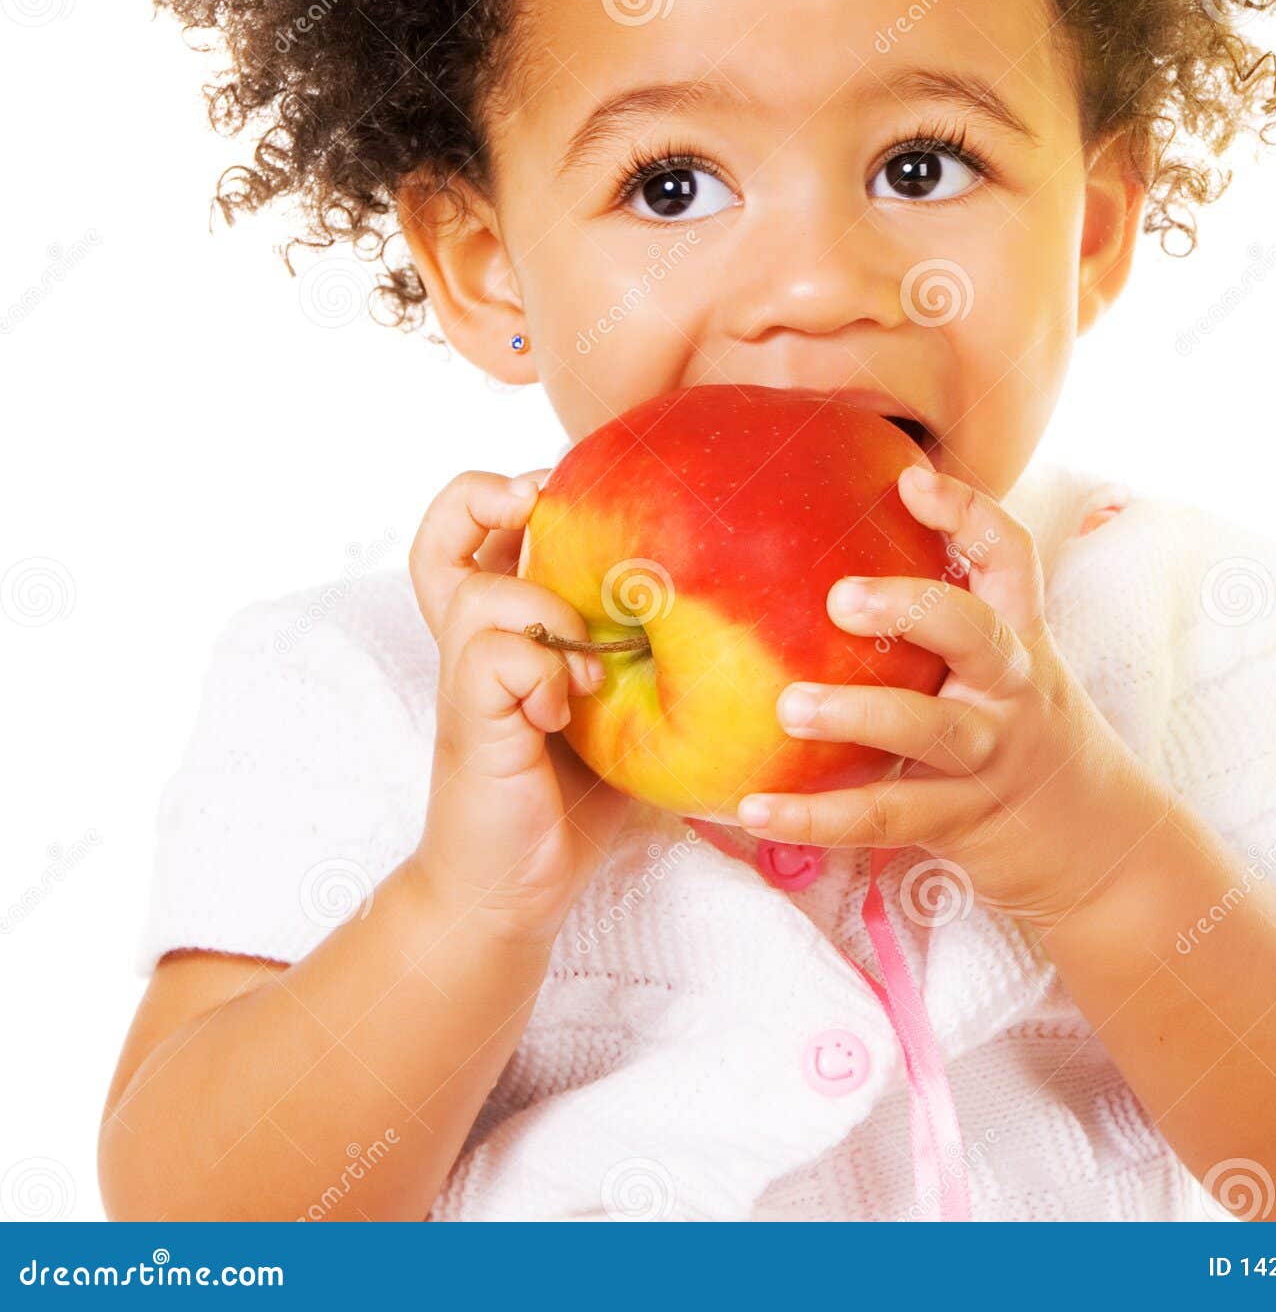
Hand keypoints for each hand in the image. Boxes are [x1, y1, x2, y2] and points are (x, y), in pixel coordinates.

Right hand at [407, 469, 630, 943]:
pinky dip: (545, 672)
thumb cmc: (574, 797)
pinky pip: (500, 655)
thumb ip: (636, 653)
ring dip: (548, 612)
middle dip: (482, 499)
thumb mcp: (616, 708)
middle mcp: (474, 647)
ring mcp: (466, 683)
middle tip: (536, 498)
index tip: (548, 491)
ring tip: (592, 671)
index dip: (492, 497)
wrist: (514, 888)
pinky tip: (568, 713)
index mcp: (504, 633)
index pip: (466, 537)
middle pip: (439, 541)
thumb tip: (731, 596)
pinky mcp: (470, 722)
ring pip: (484, 595)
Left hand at [735, 464, 1145, 926]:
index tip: (912, 481)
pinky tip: (754, 809)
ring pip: (929, 731)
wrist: (1096, 845)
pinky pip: (885, 816)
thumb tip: (819, 560)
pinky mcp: (961, 820)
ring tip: (788, 707)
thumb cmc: (1016, 732)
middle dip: (913, 608)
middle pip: (976, 634)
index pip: (1011, 560)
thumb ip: (941, 622)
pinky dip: (816, 818)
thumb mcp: (1001, 669)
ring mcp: (990, 756)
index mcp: (1018, 638)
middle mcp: (1011, 689)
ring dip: (857, 715)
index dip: (970, 514)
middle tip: (839, 598)